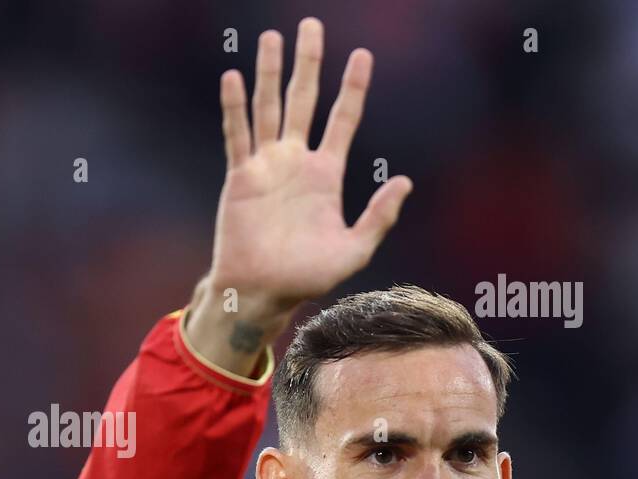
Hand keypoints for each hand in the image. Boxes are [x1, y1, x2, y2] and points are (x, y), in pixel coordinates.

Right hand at [187, 19, 411, 371]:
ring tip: (272, 38)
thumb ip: (379, 217)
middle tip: (312, 25)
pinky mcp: (240, 178)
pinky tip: (233, 77)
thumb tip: (404, 181)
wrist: (261, 292)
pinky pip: (237, 135)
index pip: (342, 119)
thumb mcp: (354, 251)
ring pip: (269, 108)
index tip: (362, 56)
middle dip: (309, 63)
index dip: (353, 88)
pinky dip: (235, 107)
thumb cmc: (306, 278)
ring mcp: (266, 167)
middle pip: (304, 100)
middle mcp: (295, 162)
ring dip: (270, 73)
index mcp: (325, 175)